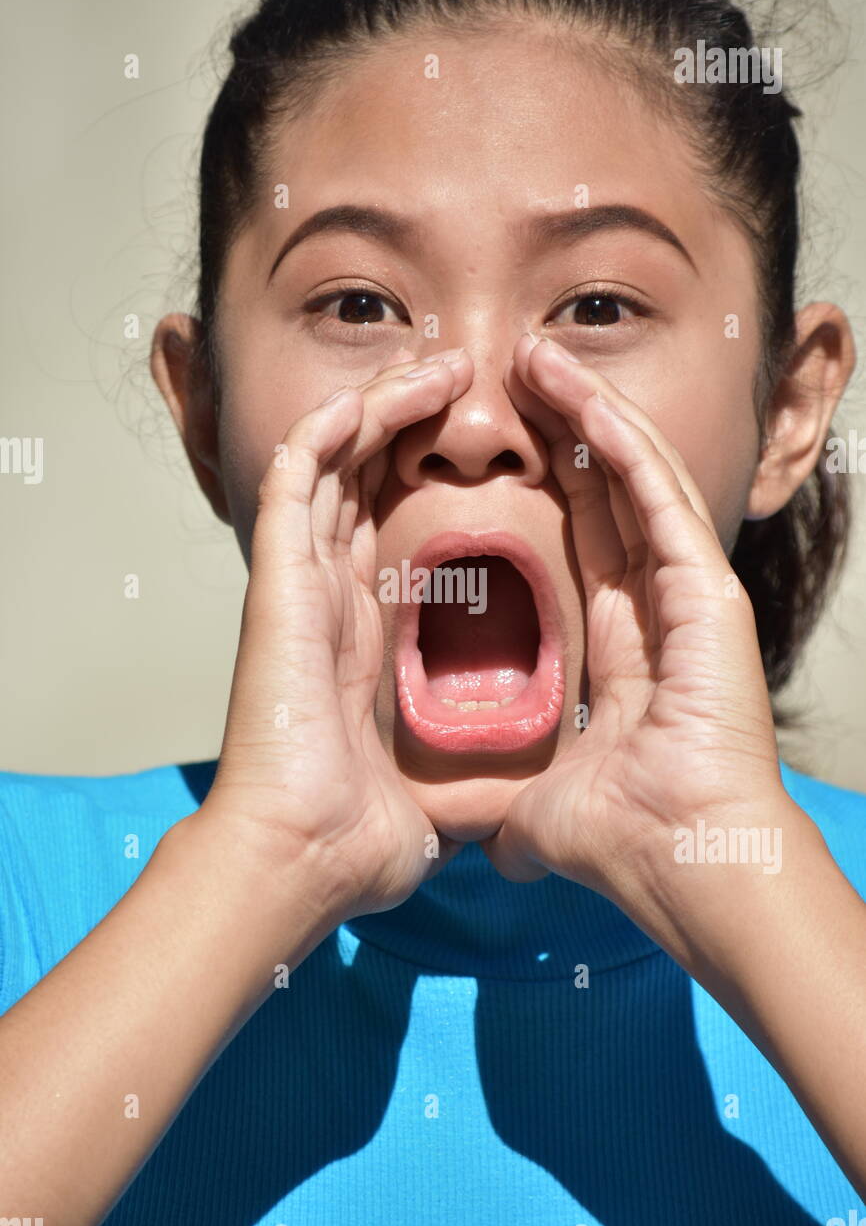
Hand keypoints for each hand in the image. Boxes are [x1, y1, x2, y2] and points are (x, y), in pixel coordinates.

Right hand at [201, 349, 472, 921]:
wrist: (304, 859)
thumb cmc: (356, 836)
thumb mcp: (429, 782)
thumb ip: (456, 767)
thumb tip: (501, 800)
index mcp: (355, 635)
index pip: (384, 528)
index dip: (423, 479)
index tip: (486, 448)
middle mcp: (324, 598)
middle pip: (360, 479)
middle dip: (408, 421)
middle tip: (464, 381)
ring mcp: (297, 585)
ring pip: (331, 462)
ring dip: (382, 405)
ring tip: (440, 366)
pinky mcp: (277, 581)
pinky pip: (295, 480)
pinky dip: (330, 430)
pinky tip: (378, 393)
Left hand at [481, 334, 786, 916]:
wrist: (680, 866)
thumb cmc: (624, 842)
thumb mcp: (543, 808)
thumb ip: (517, 803)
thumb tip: (494, 842)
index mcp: (626, 646)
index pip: (583, 541)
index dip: (548, 487)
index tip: (503, 444)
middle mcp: (659, 608)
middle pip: (606, 495)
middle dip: (562, 429)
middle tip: (514, 373)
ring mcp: (688, 593)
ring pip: (632, 478)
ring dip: (587, 413)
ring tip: (537, 357)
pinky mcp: (707, 588)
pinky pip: (656, 495)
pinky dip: (620, 441)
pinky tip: (582, 394)